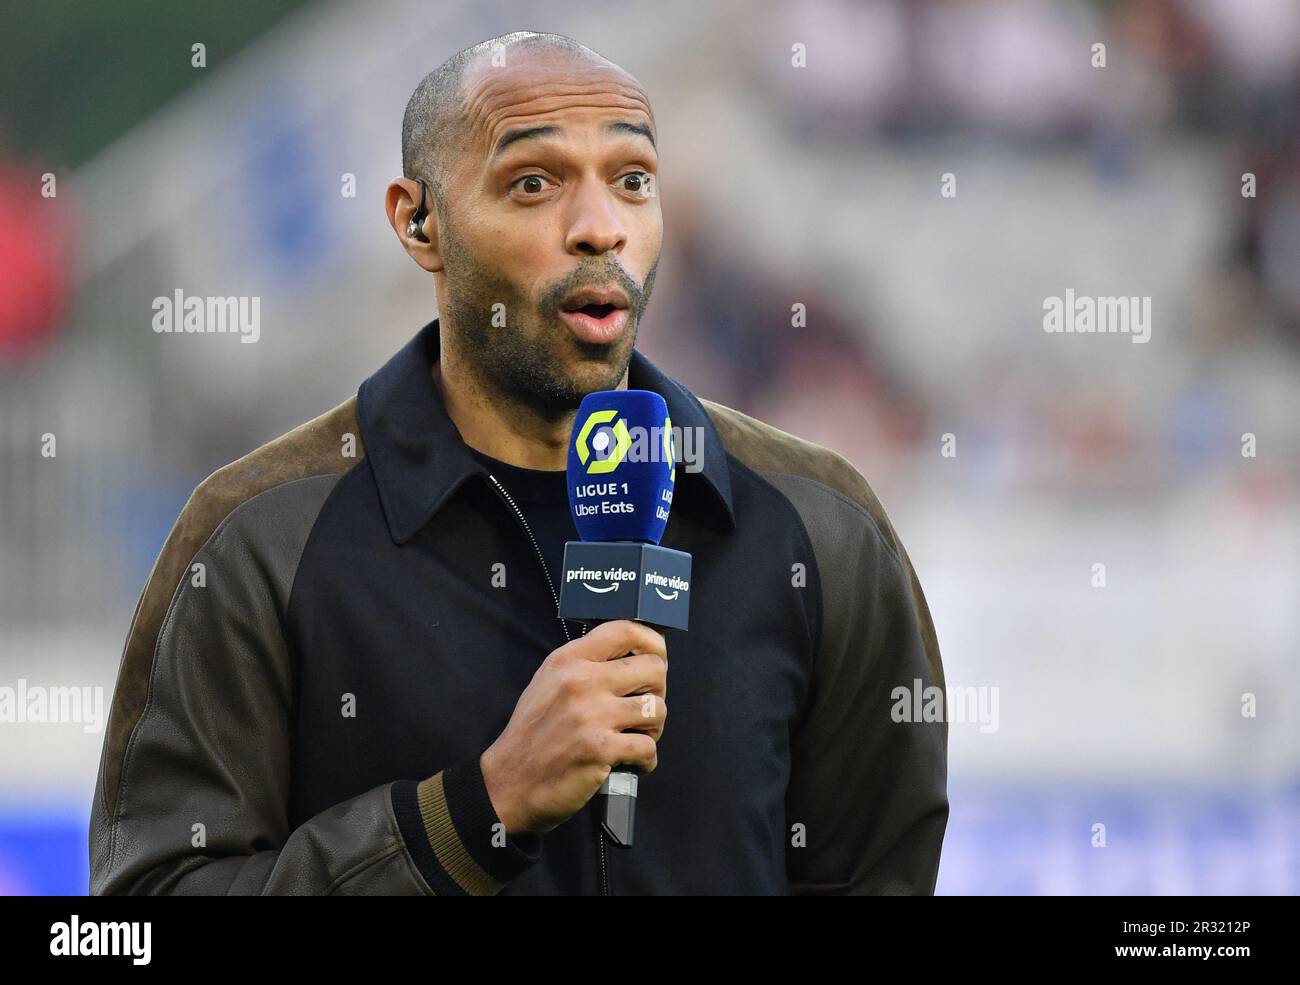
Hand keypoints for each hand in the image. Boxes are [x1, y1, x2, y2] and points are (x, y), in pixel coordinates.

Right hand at [480, 620, 666, 834]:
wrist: (508, 782)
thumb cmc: (533, 734)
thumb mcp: (548, 683)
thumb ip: (585, 665)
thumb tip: (632, 656)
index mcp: (569, 660)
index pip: (626, 629)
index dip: (654, 643)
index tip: (658, 659)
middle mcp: (581, 681)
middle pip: (653, 668)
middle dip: (658, 691)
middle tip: (645, 710)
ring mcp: (591, 715)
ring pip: (657, 709)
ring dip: (654, 729)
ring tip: (636, 738)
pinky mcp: (599, 749)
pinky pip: (648, 747)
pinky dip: (646, 760)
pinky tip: (631, 763)